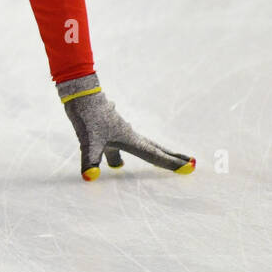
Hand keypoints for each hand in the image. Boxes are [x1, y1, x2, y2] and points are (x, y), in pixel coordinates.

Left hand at [58, 73, 194, 180]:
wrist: (80, 94)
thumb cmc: (87, 117)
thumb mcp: (88, 142)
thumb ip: (90, 161)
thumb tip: (90, 177)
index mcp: (129, 139)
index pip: (155, 155)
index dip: (172, 164)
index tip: (191, 168)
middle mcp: (128, 134)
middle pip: (154, 148)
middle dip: (171, 156)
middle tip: (189, 162)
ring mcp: (118, 130)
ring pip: (139, 145)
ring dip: (151, 153)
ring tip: (159, 159)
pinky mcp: (107, 127)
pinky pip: (121, 144)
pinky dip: (125, 153)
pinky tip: (116, 161)